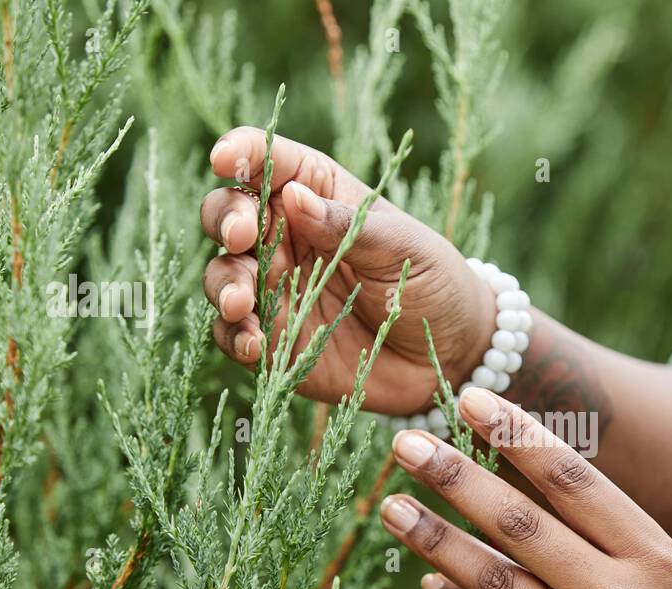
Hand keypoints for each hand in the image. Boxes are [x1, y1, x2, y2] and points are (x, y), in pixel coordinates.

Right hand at [200, 128, 496, 413]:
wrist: (449, 353)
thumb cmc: (432, 281)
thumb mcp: (401, 247)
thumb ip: (347, 226)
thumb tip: (293, 196)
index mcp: (316, 193)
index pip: (266, 159)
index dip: (240, 152)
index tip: (226, 159)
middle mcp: (285, 236)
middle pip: (227, 212)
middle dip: (224, 218)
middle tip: (241, 236)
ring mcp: (276, 288)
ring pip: (222, 274)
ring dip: (224, 283)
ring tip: (241, 303)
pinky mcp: (274, 338)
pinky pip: (234, 332)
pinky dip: (234, 335)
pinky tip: (253, 344)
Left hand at [378, 387, 671, 588]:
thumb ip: (606, 541)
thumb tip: (518, 491)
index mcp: (655, 560)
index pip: (575, 481)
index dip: (519, 435)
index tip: (472, 400)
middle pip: (520, 526)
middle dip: (455, 478)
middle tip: (406, 443)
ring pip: (491, 583)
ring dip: (434, 540)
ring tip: (392, 508)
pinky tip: (429, 580)